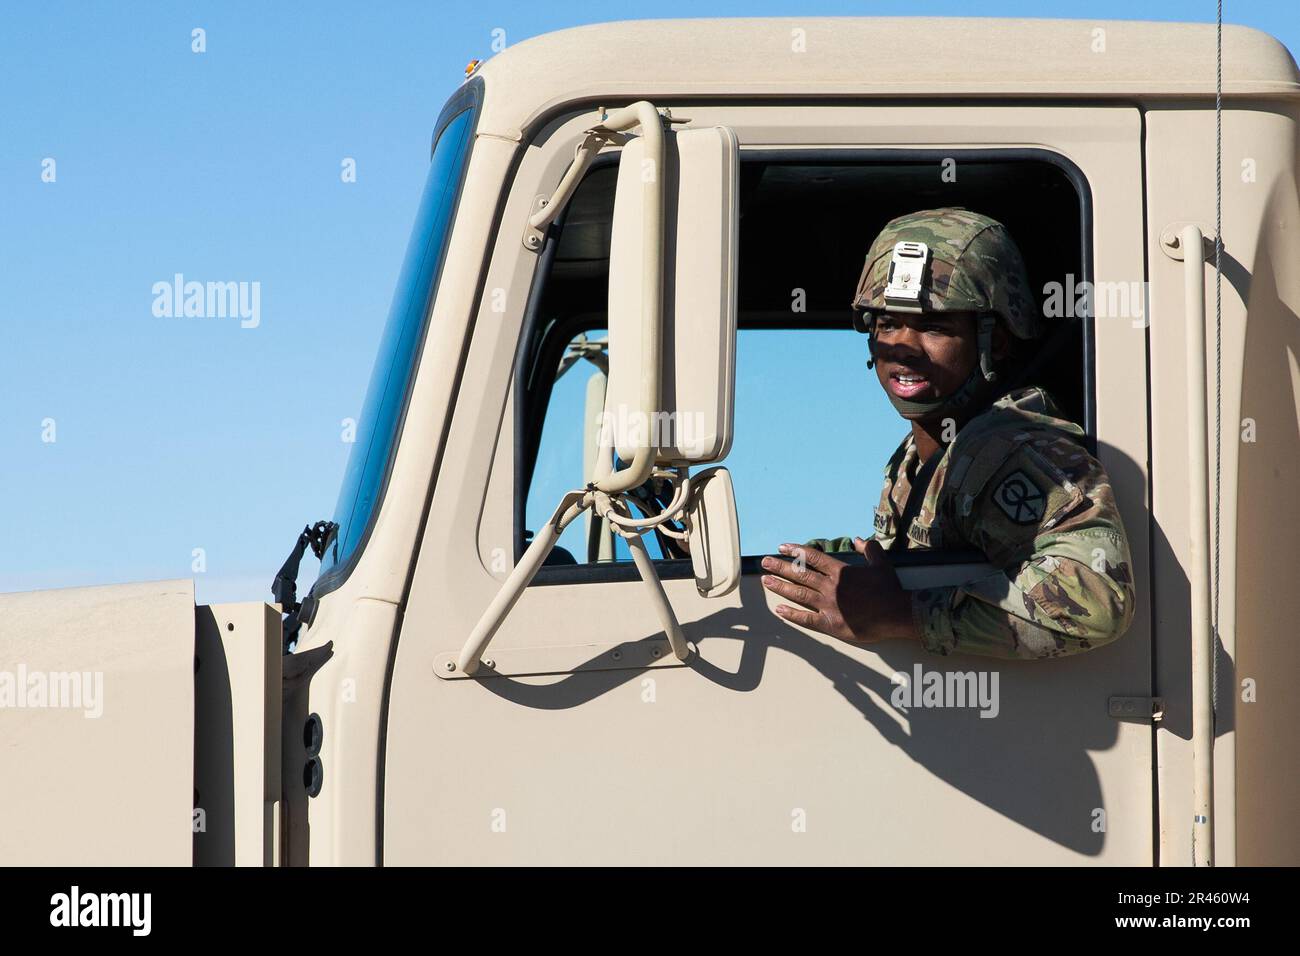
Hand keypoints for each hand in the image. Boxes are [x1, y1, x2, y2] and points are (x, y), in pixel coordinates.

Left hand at [760, 537, 918, 645]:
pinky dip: (791, 615)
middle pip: (800, 573)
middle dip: (780, 567)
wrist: (897, 614)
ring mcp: (828, 605)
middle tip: (765, 563)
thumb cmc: (890, 590)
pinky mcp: (830, 624)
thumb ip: (869, 549)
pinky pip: (806, 619)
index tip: (782, 547)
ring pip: (798, 594)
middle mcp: (830, 586)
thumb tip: (858, 539)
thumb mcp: (881, 563)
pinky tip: (779, 610)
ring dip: (780, 587)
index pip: (812, 557)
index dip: (795, 551)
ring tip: (765, 582)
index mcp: (841, 571)